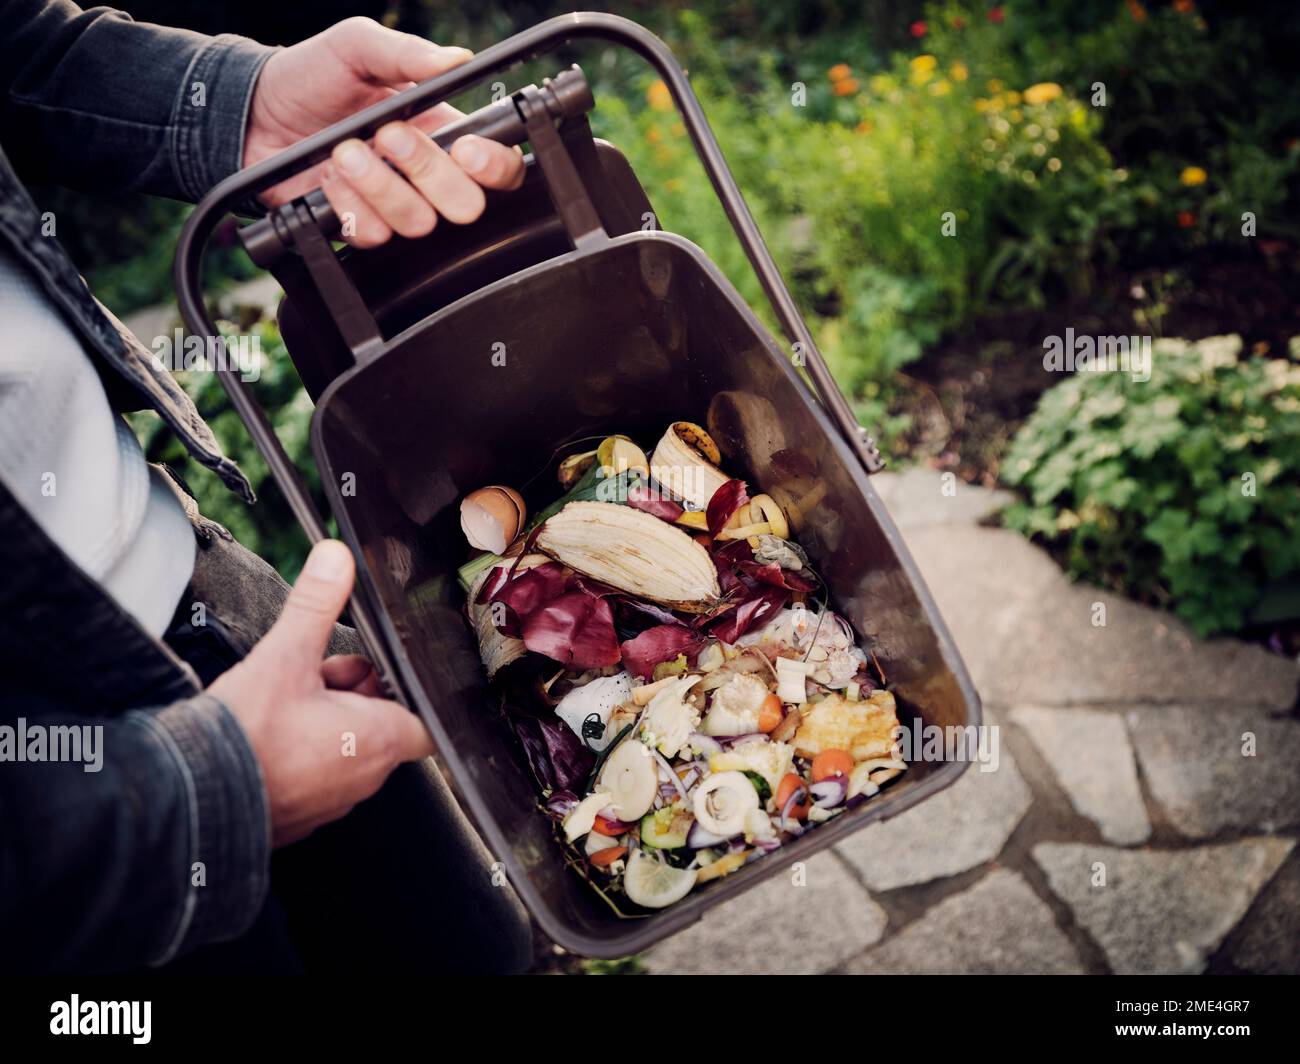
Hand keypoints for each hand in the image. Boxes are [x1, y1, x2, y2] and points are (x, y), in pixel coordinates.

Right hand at [210, 540, 433, 846]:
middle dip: (356, 692)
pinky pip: (317, 771)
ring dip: (327, 717)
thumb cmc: (244, 739)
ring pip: (347, 746)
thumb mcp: (285, 656)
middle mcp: (363, 777)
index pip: (426, 721)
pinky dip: (303, 746)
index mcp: (377, 741)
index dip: (409, 691)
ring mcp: (332, 800)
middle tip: (319, 671)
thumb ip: (316, 604)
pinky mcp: (301, 813)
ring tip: (289, 695)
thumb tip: (336, 559)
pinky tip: (270, 727)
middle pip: (381, 724)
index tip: (384, 669)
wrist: (188, 800)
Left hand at [244, 17, 524, 246]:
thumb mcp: (356, 46)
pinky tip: (328, 176)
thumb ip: (406, 53)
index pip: (499, 165)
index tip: (464, 150)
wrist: (253, 112)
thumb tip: (456, 59)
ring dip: (378, 185)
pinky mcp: (361, 227)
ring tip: (342, 150)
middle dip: (428, 172)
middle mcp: (426, 175)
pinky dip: (348, 204)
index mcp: (442, 130)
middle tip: (387, 136)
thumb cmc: (310, 76)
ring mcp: (395, 205)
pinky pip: (374, 235)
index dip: (494, 166)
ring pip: (418, 223)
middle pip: (466, 204)